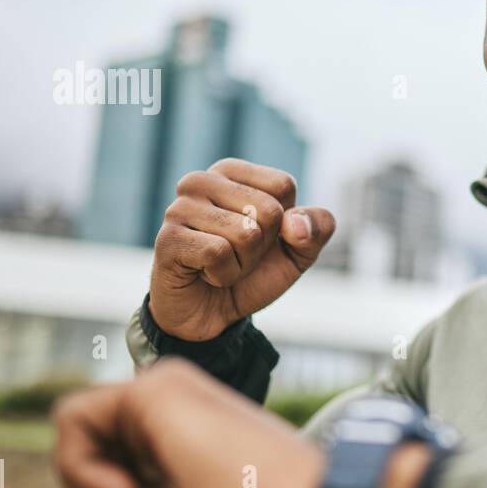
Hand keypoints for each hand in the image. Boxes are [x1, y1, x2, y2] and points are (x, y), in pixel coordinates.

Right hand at [150, 159, 334, 340]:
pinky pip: (219, 254)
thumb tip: (296, 224)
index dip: (284, 223)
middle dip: (262, 246)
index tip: (260, 236)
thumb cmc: (253, 273)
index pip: (283, 186)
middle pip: (268, 210)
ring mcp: (180, 208)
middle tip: (237, 255)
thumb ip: (317, 228)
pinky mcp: (168, 239)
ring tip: (220, 265)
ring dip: (243, 264)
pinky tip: (205, 275)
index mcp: (232, 172)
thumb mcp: (299, 251)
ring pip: (246, 233)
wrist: (212, 315)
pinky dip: (224, 275)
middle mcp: (202, 181)